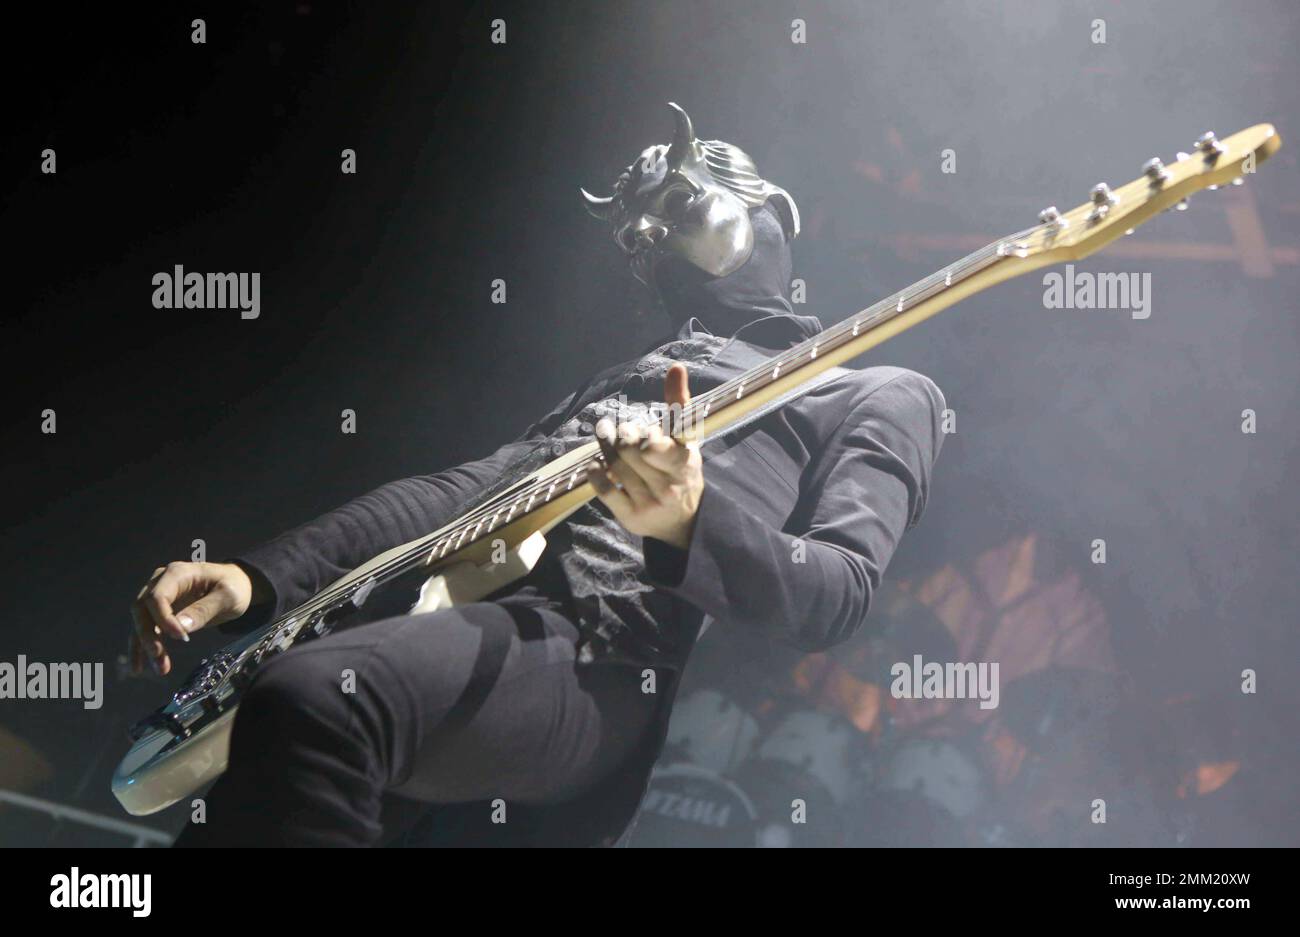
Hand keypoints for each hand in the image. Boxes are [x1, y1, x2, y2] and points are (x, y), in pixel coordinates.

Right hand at [129, 561, 255, 675]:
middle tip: (159, 656)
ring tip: (160, 669)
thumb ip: (204, 609)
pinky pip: (146, 629)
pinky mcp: (159, 611)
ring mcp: (158, 596)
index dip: (164, 618)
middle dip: (148, 635)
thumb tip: (180, 627)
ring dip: (144, 646)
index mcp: (177, 573)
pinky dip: (141, 647)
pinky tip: (140, 666)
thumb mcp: (227, 596)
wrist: (236, 584)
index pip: (158, 596)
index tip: (180, 637)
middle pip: (142, 609)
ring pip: (141, 622)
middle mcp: (161, 582)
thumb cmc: (233, 586)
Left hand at [588, 363, 702, 549]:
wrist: (683, 523)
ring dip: (604, 447)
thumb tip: (675, 367)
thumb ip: (679, 405)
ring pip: (616, 467)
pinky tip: (596, 463)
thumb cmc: (681, 471)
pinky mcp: (631, 518)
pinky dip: (594, 472)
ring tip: (604, 435)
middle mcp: (669, 487)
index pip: (656, 445)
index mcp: (685, 464)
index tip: (639, 430)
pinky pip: (605, 491)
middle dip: (620, 435)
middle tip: (616, 428)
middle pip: (629, 451)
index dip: (641, 435)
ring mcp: (650, 504)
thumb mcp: (687, 440)